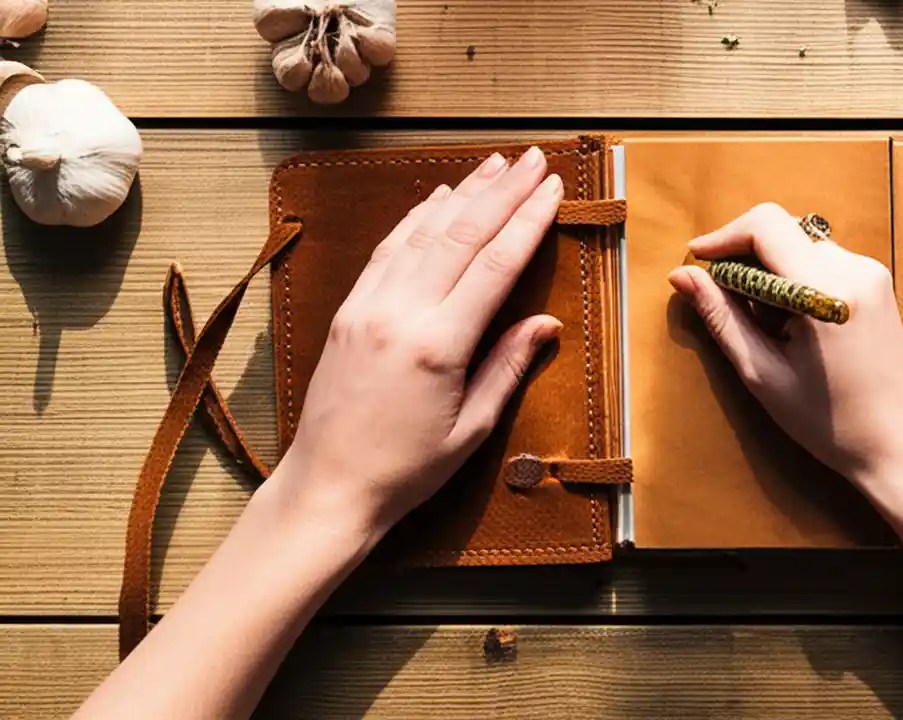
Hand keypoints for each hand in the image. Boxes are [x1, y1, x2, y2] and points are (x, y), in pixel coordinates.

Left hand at [271, 146, 564, 537]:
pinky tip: (438, 197)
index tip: (551, 189)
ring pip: (422, 232)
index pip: (494, 264)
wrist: (329, 486)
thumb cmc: (406, 469)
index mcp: (437, 345)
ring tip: (493, 165)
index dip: (527, 221)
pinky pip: (388, 249)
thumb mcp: (472, 429)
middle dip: (501, 192)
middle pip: (460, 234)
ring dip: (461, 193)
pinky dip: (417, 217)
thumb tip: (546, 323)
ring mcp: (367, 306)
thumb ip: (507, 367)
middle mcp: (399, 314)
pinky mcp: (347, 310)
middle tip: (531, 159)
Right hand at [667, 202, 902, 500]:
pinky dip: (794, 279)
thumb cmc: (830, 422)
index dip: (723, 237)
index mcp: (826, 290)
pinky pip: (821, 261)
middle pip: (782, 231)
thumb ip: (722, 318)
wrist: (898, 444)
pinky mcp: (876, 283)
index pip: (766, 226)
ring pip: (799, 245)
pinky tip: (792, 324)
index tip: (696, 260)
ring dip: (770, 271)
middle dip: (745, 258)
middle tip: (728, 305)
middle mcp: (855, 269)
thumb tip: (681, 276)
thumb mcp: (763, 373)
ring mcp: (871, 273)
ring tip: (766, 325)